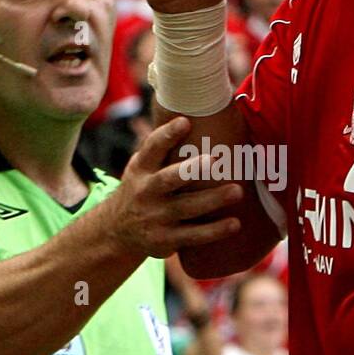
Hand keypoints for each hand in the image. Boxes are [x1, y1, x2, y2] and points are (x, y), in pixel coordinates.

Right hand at [105, 116, 242, 257]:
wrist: (116, 231)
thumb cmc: (141, 189)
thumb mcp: (140, 167)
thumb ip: (162, 148)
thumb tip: (197, 114)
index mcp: (141, 169)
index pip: (151, 149)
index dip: (167, 135)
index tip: (185, 121)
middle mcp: (146, 192)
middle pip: (169, 179)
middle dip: (191, 169)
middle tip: (215, 158)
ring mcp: (155, 217)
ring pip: (186, 208)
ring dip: (212, 200)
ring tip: (237, 191)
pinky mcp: (165, 240)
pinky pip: (193, 235)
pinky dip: (214, 231)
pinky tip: (235, 223)